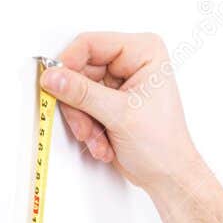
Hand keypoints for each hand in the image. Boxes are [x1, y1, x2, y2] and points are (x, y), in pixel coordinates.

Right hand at [41, 32, 199, 190]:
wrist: (169, 178)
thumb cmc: (163, 147)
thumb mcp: (120, 116)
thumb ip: (82, 93)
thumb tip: (53, 77)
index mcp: (143, 51)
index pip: (91, 44)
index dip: (69, 63)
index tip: (55, 83)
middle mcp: (131, 61)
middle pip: (81, 70)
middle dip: (80, 105)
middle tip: (83, 128)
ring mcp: (120, 82)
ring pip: (79, 91)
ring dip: (84, 121)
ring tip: (97, 140)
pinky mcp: (111, 102)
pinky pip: (84, 106)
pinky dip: (89, 128)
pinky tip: (104, 144)